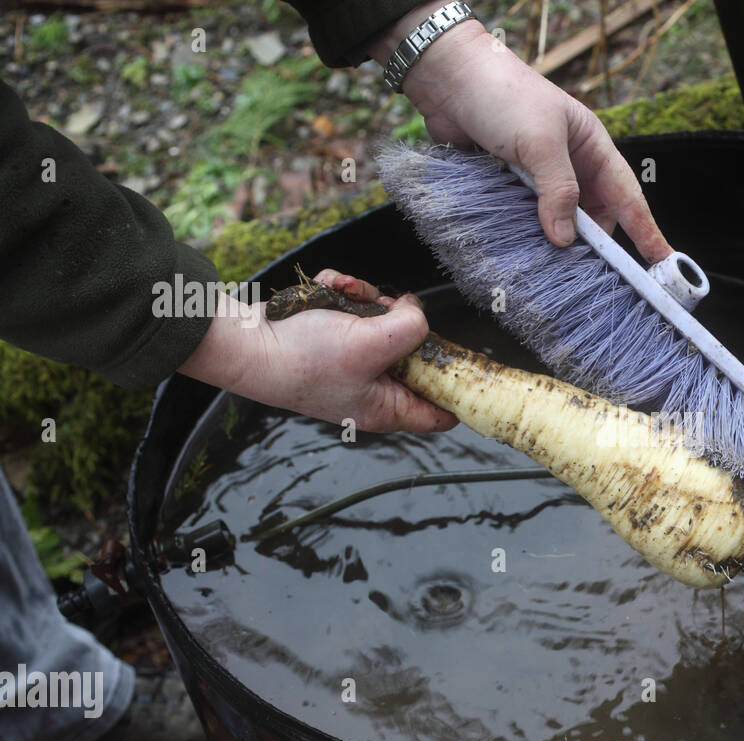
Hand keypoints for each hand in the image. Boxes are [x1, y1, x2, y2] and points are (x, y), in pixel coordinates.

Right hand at [177, 270, 457, 433]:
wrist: (246, 343)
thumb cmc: (305, 357)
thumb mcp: (373, 342)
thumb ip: (413, 328)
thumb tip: (416, 311)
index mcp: (388, 410)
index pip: (441, 414)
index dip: (458, 389)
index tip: (465, 357)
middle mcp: (372, 393)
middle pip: (414, 355)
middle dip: (399, 322)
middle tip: (384, 310)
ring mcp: (351, 367)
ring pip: (382, 325)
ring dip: (365, 299)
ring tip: (345, 292)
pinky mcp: (331, 343)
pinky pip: (352, 313)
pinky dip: (340, 295)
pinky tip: (327, 289)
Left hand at [370, 10, 672, 262]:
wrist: (448, 80)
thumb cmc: (502, 95)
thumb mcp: (539, 140)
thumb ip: (557, 189)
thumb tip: (566, 238)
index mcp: (590, 146)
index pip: (627, 195)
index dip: (646, 229)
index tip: (662, 261)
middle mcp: (570, 164)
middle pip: (596, 215)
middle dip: (599, 246)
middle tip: (605, 280)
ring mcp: (539, 178)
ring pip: (562, 222)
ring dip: (562, 245)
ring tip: (566, 276)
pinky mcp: (511, 188)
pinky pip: (529, 221)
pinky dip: (532, 239)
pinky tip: (532, 258)